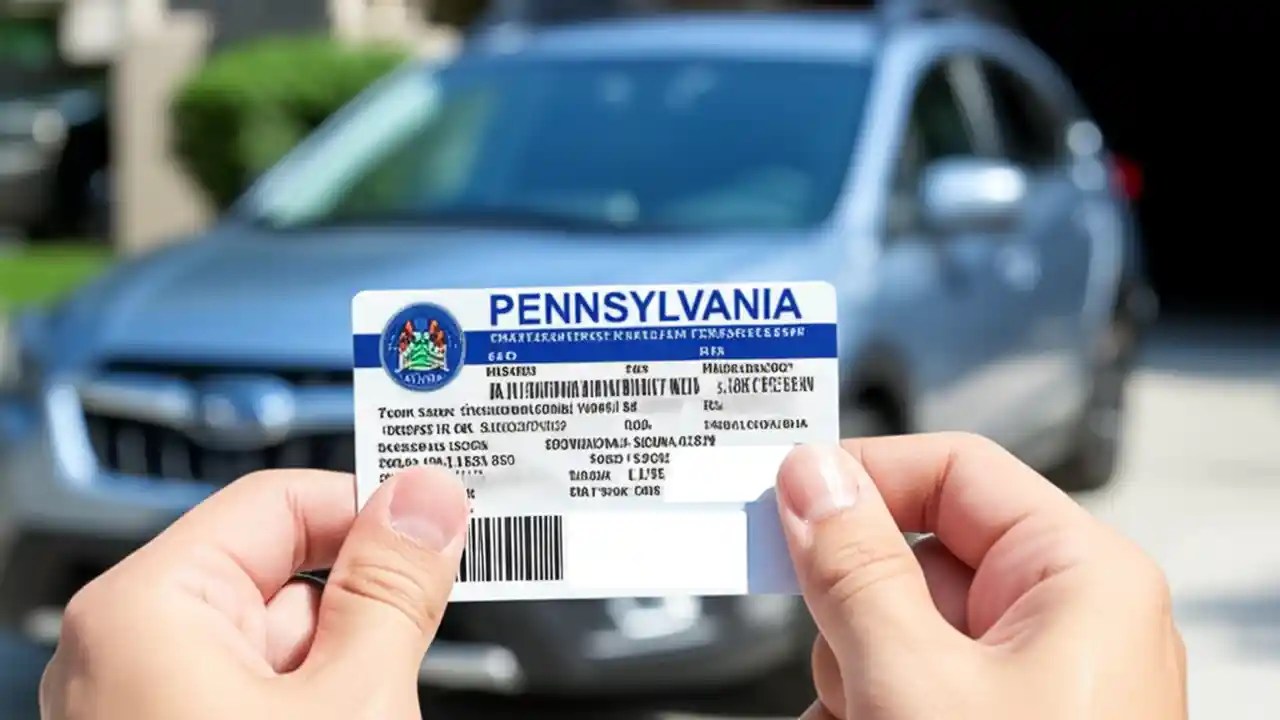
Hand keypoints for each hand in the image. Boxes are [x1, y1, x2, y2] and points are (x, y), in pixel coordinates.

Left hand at [40, 467, 468, 719]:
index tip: (442, 529)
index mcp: (143, 612)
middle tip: (415, 646)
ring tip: (368, 715)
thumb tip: (426, 501)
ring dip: (336, 671)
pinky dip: (306, 708)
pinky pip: (247, 697)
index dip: (373, 511)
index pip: (281, 500)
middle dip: (357, 612)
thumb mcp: (354, 701)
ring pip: (272, 648)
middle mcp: (120, 654)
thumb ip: (395, 589)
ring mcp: (136, 710)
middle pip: (282, 576)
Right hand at [776, 434, 1185, 719]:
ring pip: (904, 632)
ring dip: (854, 674)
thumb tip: (812, 478)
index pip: (955, 469)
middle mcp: (1073, 622)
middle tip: (842, 666)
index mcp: (1083, 578)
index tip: (785, 499)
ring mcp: (1043, 684)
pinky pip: (921, 685)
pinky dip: (874, 706)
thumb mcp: (914, 679)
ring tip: (857, 717)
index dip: (864, 476)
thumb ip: (855, 570)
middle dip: (854, 614)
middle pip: (916, 560)